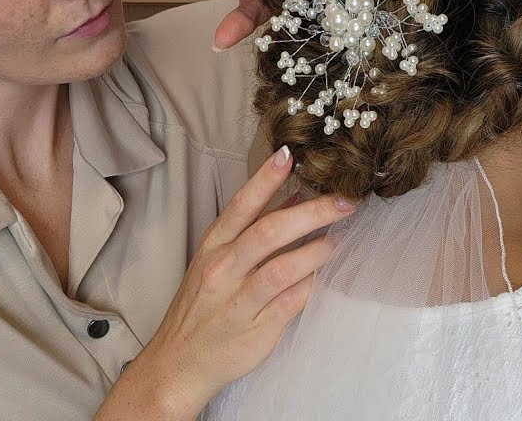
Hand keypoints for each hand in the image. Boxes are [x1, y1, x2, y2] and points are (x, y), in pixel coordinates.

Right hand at [107, 147, 353, 417]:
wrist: (178, 365)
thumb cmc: (201, 309)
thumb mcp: (216, 261)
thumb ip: (253, 230)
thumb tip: (293, 197)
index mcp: (213, 248)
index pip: (241, 205)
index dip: (265, 179)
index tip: (290, 156)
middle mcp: (223, 270)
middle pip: (269, 232)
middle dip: (311, 212)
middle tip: (343, 201)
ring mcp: (238, 301)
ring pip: (281, 268)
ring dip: (316, 250)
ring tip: (337, 240)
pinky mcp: (256, 330)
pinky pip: (290, 303)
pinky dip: (310, 286)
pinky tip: (324, 276)